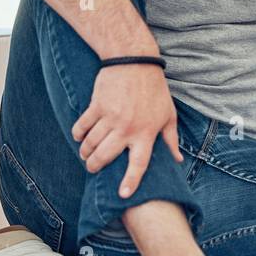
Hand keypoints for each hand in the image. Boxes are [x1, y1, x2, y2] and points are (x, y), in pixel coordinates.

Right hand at [71, 61, 182, 198]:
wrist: (135, 61)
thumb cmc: (154, 90)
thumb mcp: (168, 114)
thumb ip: (171, 139)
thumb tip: (178, 160)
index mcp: (146, 133)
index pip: (139, 164)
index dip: (131, 181)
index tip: (123, 194)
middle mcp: (127, 128)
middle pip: (105, 157)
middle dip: (94, 167)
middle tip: (92, 168)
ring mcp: (110, 117)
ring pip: (91, 144)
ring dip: (85, 152)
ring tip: (86, 154)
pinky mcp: (97, 106)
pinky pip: (82, 127)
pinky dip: (78, 134)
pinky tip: (79, 137)